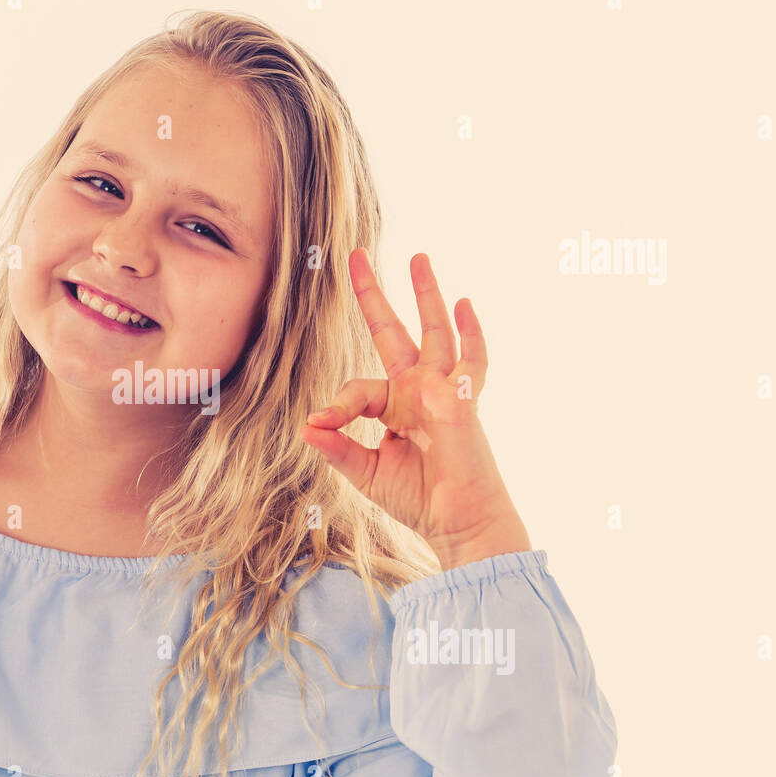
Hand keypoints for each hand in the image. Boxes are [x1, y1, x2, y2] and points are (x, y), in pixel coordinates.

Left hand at [299, 250, 530, 570]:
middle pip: (391, 331)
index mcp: (392, 405)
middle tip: (356, 254)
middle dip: (373, 294)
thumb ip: (337, 448)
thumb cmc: (416, 497)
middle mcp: (416, 389)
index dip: (335, 406)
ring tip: (418, 258)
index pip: (357, 388)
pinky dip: (471, 333)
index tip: (318, 423)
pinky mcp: (461, 401)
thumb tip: (304, 427)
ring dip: (425, 294)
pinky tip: (465, 305)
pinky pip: (470, 361)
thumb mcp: (365, 471)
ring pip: (433, 331)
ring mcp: (440, 390)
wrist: (455, 522)